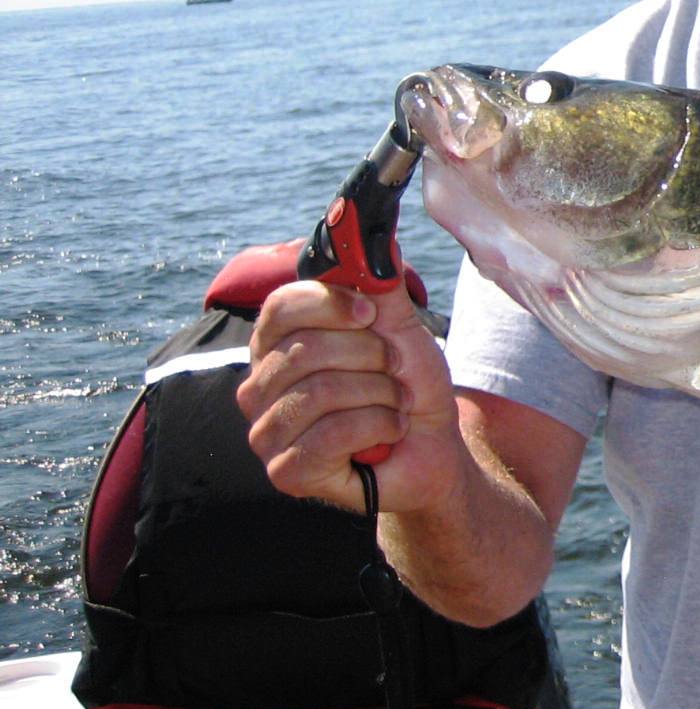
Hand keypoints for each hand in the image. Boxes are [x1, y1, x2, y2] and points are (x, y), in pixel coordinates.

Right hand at [236, 278, 461, 514]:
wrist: (431, 449)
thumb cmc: (407, 388)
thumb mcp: (400, 329)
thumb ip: (382, 285)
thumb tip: (377, 237)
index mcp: (276, 345)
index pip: (279, 308)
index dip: (329, 304)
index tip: (371, 312)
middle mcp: (259, 386)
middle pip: (306, 349)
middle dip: (371, 357)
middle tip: (395, 369)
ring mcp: (266, 432)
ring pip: (322, 391)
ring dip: (381, 394)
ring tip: (397, 403)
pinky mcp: (285, 472)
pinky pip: (331, 435)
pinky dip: (378, 426)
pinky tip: (390, 432)